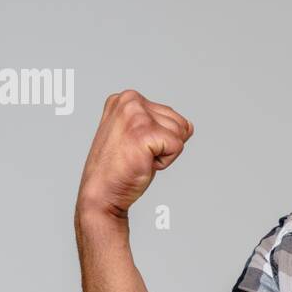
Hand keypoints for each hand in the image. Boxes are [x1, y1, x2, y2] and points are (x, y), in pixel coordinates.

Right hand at [76, 89, 193, 220]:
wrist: (102, 192)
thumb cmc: (119, 168)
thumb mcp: (138, 136)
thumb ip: (160, 124)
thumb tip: (189, 126)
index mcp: (125, 98)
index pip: (170, 114)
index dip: (160, 138)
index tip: (134, 147)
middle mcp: (129, 101)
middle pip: (179, 122)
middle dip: (165, 144)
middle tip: (137, 155)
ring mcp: (136, 115)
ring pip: (180, 133)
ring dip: (164, 153)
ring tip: (139, 158)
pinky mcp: (145, 132)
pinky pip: (178, 146)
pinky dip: (165, 162)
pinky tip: (143, 164)